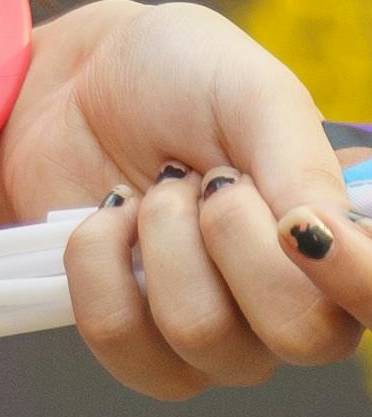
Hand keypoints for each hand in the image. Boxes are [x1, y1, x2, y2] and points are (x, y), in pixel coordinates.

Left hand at [0, 0, 371, 398]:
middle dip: (234, 234)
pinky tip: (109, 217)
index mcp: (337, 241)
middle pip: (298, 335)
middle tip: (207, 177)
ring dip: (163, 235)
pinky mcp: (131, 340)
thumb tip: (327, 232)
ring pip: (199, 334)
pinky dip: (98, 257)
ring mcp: (211, 335)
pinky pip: (117, 336)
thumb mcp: (250, 91)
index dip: (354, 278)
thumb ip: (301, 161)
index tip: (296, 224)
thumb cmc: (178, 76)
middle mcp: (289, 304)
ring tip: (157, 188)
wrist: (73, 77)